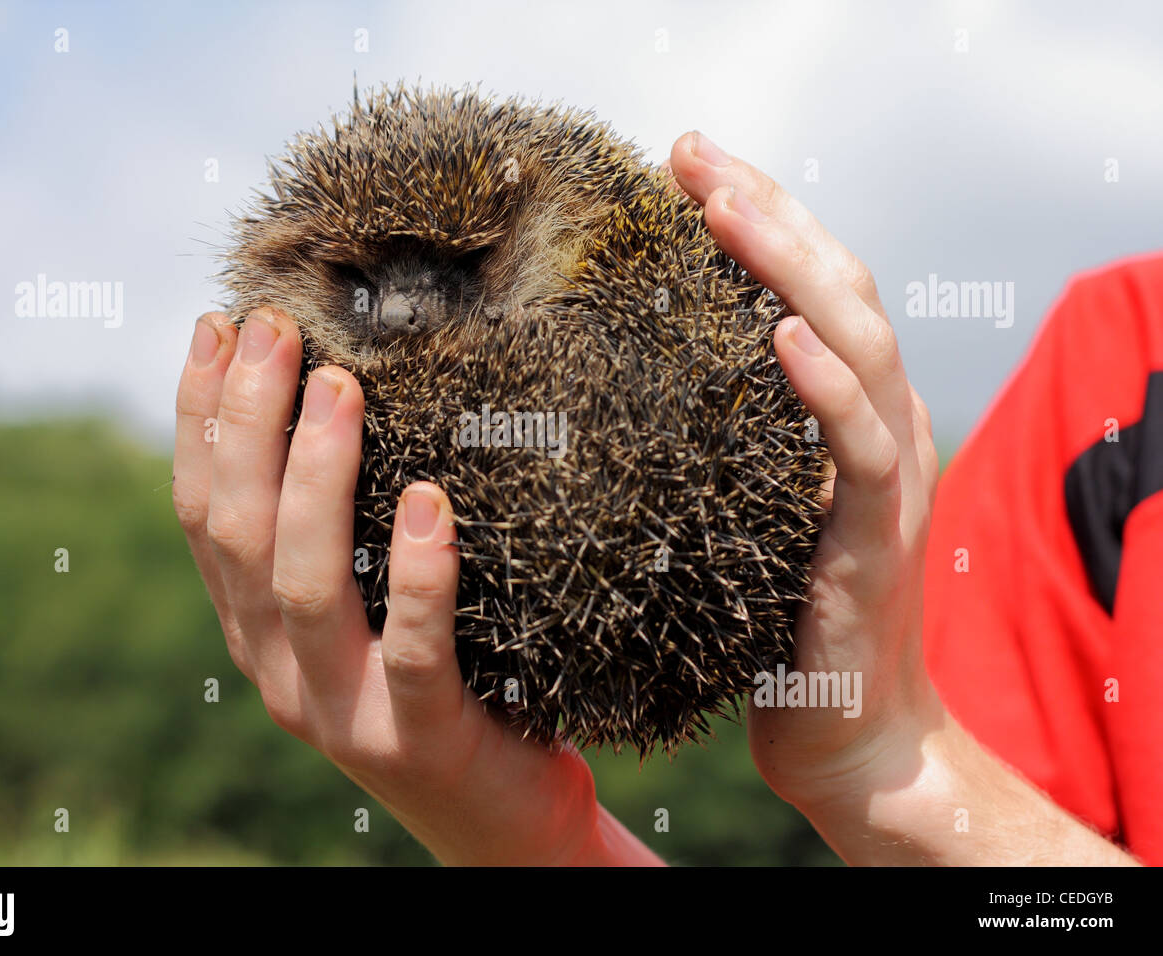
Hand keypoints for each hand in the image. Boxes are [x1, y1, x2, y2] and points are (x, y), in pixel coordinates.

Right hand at [171, 307, 660, 865]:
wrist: (496, 817)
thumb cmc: (444, 683)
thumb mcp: (367, 609)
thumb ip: (342, 534)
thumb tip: (344, 396)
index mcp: (255, 629)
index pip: (203, 512)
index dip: (198, 418)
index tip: (217, 326)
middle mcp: (275, 668)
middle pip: (239, 534)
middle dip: (248, 423)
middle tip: (277, 328)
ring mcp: (340, 710)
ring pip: (305, 585)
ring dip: (318, 478)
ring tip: (343, 387)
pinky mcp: (416, 737)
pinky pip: (415, 650)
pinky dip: (418, 575)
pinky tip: (431, 503)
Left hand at [668, 131, 1136, 864]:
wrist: (845, 740)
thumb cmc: (777, 630)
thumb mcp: (741, 514)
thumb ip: (716, 447)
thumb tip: (609, 394)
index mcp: (843, 417)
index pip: (807, 289)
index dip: (757, 219)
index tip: (684, 167)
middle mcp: (879, 427)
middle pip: (835, 287)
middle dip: (766, 210)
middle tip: (692, 153)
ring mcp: (886, 478)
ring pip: (857, 340)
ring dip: (791, 263)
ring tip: (724, 202)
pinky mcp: (876, 538)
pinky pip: (860, 445)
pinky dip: (827, 384)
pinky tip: (782, 332)